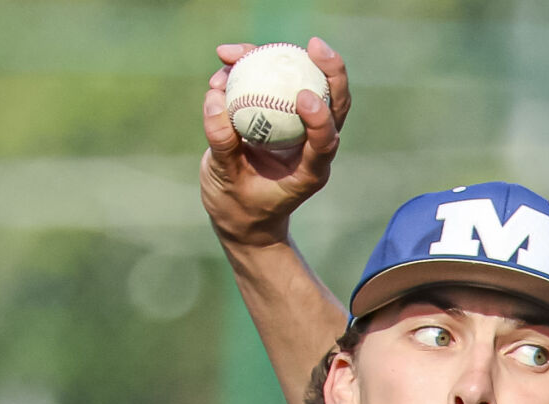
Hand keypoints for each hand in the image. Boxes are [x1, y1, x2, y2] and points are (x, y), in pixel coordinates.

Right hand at [201, 37, 352, 247]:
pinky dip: (250, 70)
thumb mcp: (226, 181)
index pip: (325, 142)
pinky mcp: (278, 117)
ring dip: (275, 61)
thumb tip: (216, 101)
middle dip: (331, 71)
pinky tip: (225, 61)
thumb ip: (223, 145)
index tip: (303, 96)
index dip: (320, 118)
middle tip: (315, 45)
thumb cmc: (238, 206)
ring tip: (235, 53)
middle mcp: (310, 146)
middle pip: (333, 104)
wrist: (240, 213)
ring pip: (300, 85)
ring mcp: (296, 129)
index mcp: (309, 171)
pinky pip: (271, 86)